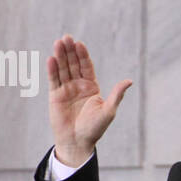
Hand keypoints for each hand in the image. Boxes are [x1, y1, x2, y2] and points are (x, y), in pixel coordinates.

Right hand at [47, 35, 131, 167]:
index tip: (79, 44)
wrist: (77, 142)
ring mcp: (66, 90)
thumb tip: (129, 81)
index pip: (86, 67)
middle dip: (70, 51)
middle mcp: (78, 86)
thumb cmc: (95, 129)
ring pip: (62, 69)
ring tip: (58, 43)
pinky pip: (53, 80)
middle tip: (66, 38)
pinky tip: (51, 59)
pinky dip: (52, 70)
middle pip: (73, 64)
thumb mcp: (108, 111)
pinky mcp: (55, 96)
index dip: (83, 55)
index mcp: (91, 87)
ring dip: (60, 56)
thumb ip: (117, 95)